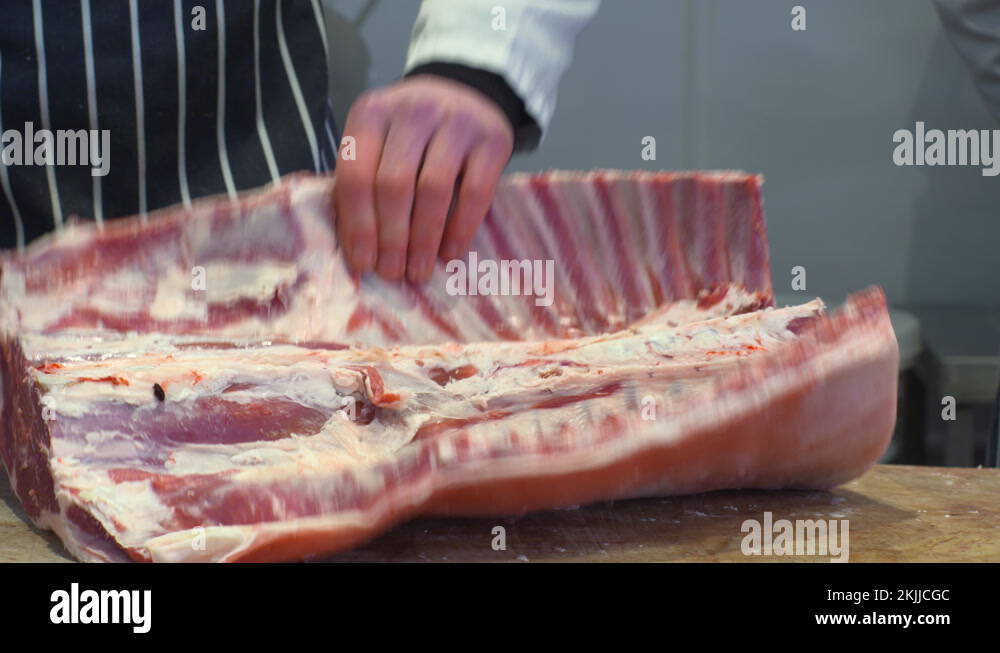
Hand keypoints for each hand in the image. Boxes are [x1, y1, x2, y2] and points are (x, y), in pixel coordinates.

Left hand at [333, 75, 514, 282]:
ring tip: (419, 271)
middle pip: (394, 184)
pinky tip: (450, 253)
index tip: (363, 263)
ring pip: (433, 190)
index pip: (356, 174)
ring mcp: (455, 122)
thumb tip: (358, 249)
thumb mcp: (379, 141)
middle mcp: (412, 111)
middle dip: (391, 237)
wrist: (467, 92)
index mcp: (372, 114)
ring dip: (424, 239)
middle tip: (392, 273)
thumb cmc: (412, 134)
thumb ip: (364, 180)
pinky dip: (461, 227)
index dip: (358, 224)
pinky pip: (476, 191)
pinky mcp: (492, 139)